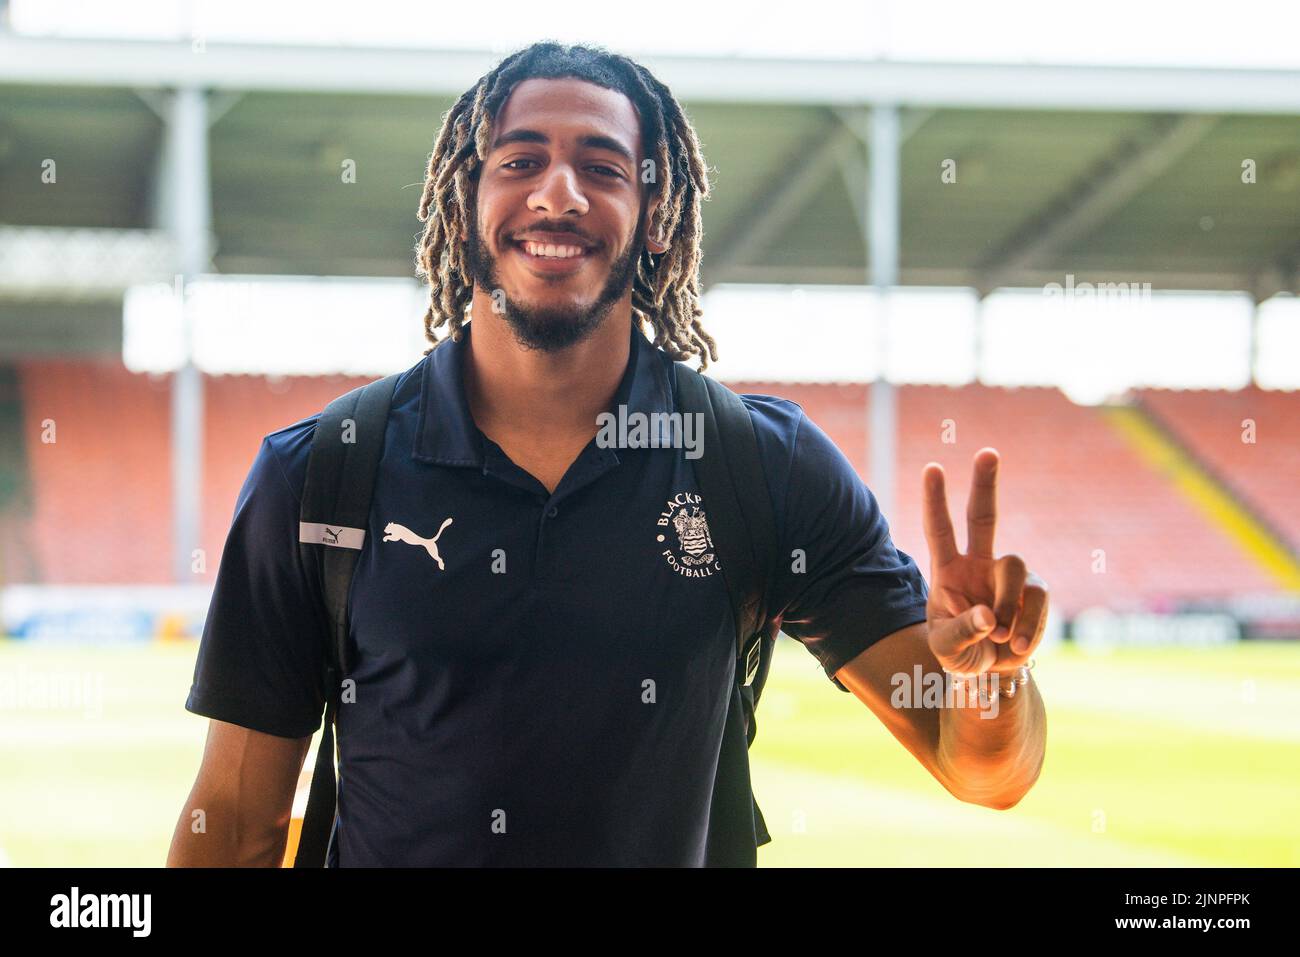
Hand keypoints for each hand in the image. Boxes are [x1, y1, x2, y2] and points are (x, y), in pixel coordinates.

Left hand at [921, 448, 1048, 675]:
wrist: (991, 674)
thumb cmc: (960, 653)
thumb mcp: (946, 648)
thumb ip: (962, 632)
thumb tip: (988, 617)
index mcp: (948, 570)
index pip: (940, 529)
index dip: (936, 500)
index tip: (932, 468)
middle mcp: (979, 564)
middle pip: (985, 515)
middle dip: (986, 483)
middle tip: (988, 452)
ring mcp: (1009, 576)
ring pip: (1015, 566)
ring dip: (1007, 605)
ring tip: (998, 639)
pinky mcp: (1035, 592)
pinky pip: (1037, 599)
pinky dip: (1027, 627)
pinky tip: (1015, 646)